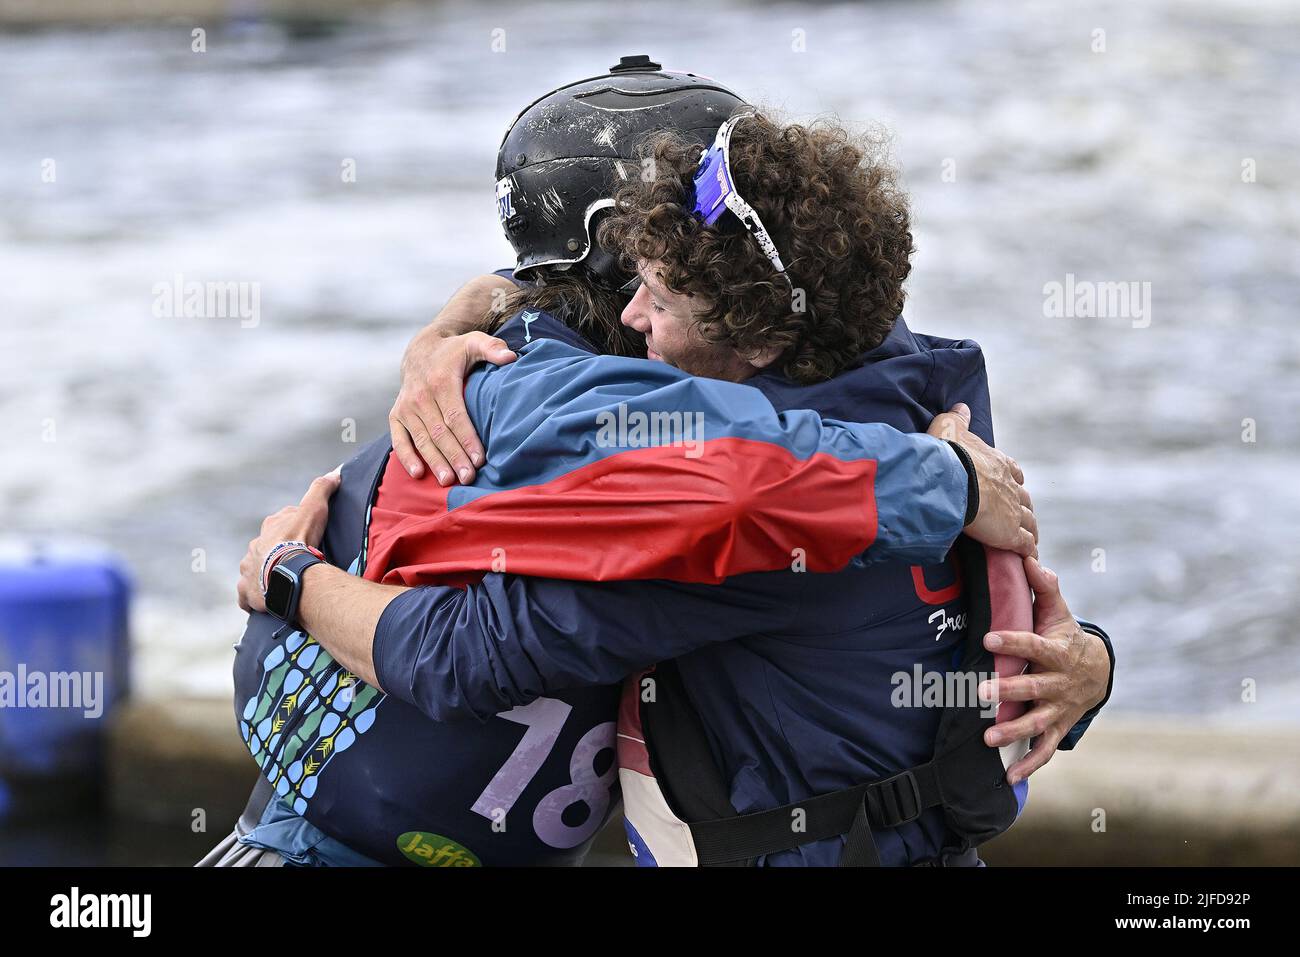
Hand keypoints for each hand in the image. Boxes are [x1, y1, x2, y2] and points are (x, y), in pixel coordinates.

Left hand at [237, 471, 340, 613]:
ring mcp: (248, 571)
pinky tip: (263, 601)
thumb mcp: (314, 508)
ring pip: (253, 570)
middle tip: (296, 561)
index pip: (281, 523)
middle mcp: (253, 547)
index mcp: (269, 528)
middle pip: (265, 547)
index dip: (294, 528)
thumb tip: (335, 473)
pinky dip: (252, 598)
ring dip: (263, 574)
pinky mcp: (247, 592)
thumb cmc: (302, 540)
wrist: (288, 573)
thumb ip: (322, 489)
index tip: (307, 535)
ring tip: (280, 582)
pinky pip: (245, 596)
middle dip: (276, 552)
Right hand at [389, 330, 516, 484]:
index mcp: (441, 381)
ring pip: (423, 439)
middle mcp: (420, 396)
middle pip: (440, 432)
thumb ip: (492, 348)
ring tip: (449, 481)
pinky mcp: (396, 415)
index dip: (467, 438)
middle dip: (455, 457)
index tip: (480, 459)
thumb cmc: (454, 352)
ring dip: (435, 461)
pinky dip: (406, 457)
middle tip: (468, 478)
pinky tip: (418, 473)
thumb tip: (510, 356)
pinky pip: (399, 439)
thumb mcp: (473, 342)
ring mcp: (406, 407)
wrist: (420, 350)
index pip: (456, 415)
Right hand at [927, 403, 1036, 557]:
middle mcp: (1011, 486)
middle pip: (1024, 499)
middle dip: (1023, 508)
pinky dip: (1027, 551)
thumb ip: (957, 419)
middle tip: (1019, 517)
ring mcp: (1013, 511)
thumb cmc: (947, 454)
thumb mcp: (950, 427)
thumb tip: (961, 407)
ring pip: (1029, 522)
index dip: (1014, 480)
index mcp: (1000, 464)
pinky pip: (1025, 545)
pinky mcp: (1010, 534)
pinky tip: (1026, 558)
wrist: (952, 480)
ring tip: (1027, 540)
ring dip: (1028, 530)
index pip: (1014, 472)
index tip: (1014, 484)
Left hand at [978, 557, 1109, 782]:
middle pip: (1032, 688)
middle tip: (979, 692)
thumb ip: (1044, 588)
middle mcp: (1058, 683)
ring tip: (987, 737)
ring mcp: (1058, 708)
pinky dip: (1028, 764)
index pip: (1032, 645)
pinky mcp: (1057, 727)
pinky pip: (1044, 749)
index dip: (1012, 641)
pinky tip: (1008, 776)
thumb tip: (1030, 558)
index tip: (988, 637)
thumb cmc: (1066, 636)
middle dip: (1007, 691)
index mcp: (1056, 653)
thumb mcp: (1059, 612)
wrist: (1099, 671)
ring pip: (1036, 722)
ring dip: (1013, 731)